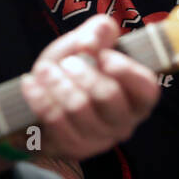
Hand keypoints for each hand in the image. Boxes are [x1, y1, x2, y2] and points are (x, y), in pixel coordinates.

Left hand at [22, 15, 159, 160]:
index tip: (101, 56)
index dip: (124, 70)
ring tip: (45, 70)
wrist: (44, 97)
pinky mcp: (73, 148)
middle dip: (82, 72)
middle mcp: (124, 122)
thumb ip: (99, 31)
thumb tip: (90, 44)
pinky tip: (32, 84)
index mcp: (137, 96)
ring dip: (57, 82)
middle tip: (67, 62)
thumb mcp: (88, 41)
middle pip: (108, 95)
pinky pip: (55, 121)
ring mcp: (99, 139)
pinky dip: (40, 97)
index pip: (146, 89)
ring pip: (78, 107)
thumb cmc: (74, 67)